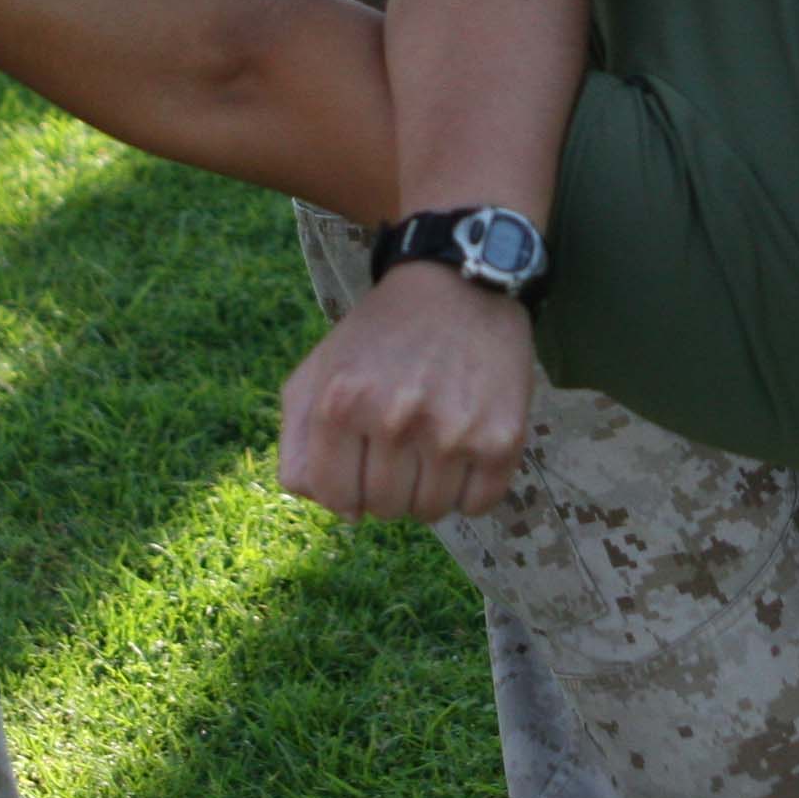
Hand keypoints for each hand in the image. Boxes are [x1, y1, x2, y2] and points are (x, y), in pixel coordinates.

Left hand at [279, 263, 535, 520]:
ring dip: (427, 491)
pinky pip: (477, 505)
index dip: (346, 491)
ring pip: (429, 512)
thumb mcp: (318, 372)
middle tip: (400, 447)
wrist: (458, 285)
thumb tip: (337, 511)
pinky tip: (463, 452)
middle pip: (384, 509)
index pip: (334, 498)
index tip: (361, 465)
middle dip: (387, 487)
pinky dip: (468, 492)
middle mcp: (395, 420)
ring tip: (431, 445)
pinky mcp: (501, 439)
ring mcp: (451, 433)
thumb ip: (297, 444)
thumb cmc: (380, 335)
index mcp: (340, 404)